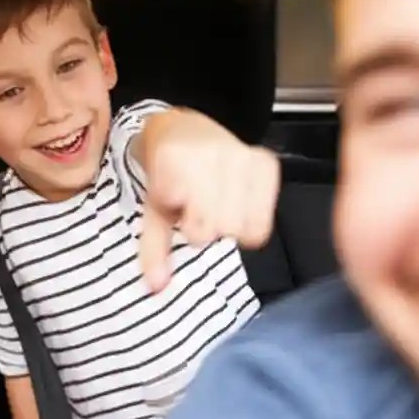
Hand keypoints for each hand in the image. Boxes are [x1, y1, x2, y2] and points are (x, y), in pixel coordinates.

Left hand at [136, 110, 279, 292]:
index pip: (199, 229)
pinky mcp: (265, 160)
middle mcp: (213, 155)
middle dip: (210, 225)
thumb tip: (156, 288)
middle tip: (199, 207)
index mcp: (177, 165)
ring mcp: (243, 154)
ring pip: (247, 224)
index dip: (191, 227)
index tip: (182, 208)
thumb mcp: (153, 208)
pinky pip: (266, 214)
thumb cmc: (166, 173)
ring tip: (215, 201)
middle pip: (224, 227)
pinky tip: (235, 198)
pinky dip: (252, 214)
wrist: (183, 129)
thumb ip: (154, 250)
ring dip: (231, 221)